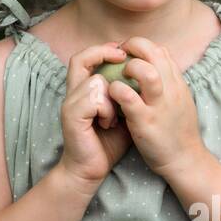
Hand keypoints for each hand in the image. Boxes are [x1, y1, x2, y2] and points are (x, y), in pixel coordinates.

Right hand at [58, 42, 133, 191]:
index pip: (86, 57)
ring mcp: (70, 104)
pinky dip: (107, 110)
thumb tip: (149, 75)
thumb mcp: (123, 113)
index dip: (103, 49)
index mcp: (83, 91)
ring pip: (96, 81)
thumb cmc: (108, 143)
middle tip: (121, 56)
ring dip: (112, 96)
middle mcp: (72, 93)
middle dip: (102, 53)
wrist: (90, 170)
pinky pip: (95, 99)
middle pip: (79, 58)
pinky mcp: (71, 117)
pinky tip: (109, 124)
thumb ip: (128, 94)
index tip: (123, 51)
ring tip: (115, 116)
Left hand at [107, 36, 206, 183]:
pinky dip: (116, 90)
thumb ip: (168, 80)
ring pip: (146, 72)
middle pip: (154, 52)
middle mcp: (171, 90)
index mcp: (177, 83)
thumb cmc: (178, 130)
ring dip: (129, 67)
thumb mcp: (179, 99)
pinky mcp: (146, 122)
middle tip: (119, 58)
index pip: (160, 50)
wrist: (186, 160)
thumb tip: (156, 61)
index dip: (141, 46)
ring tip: (120, 76)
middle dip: (133, 47)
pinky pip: (128, 98)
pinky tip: (112, 95)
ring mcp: (159, 105)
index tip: (128, 54)